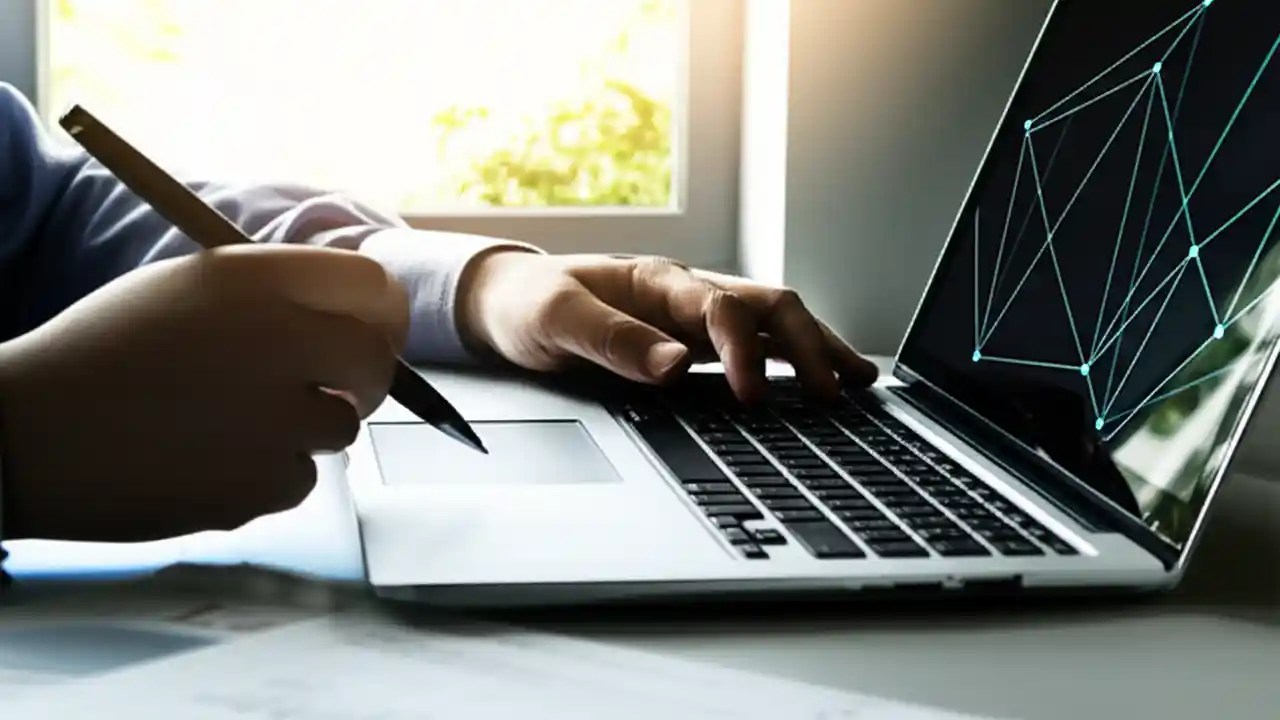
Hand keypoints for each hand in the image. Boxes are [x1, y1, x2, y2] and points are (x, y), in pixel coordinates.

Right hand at [0, 244, 408, 541]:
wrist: (30, 433)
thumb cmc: (104, 354)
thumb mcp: (189, 289)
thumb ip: (277, 295)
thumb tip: (358, 317)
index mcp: (258, 280)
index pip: (372, 285)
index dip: (376, 314)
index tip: (366, 333)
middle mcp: (280, 341)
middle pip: (374, 360)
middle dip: (359, 378)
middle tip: (328, 389)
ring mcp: (277, 418)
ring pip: (340, 429)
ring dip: (304, 431)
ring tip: (229, 424)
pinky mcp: (262, 485)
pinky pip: (301, 481)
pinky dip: (268, 477)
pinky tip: (209, 462)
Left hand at [458, 252, 876, 401]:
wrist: (505, 299)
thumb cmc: (527, 304)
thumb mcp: (553, 321)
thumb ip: (610, 341)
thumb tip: (673, 367)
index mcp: (657, 281)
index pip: (720, 308)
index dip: (742, 350)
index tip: (752, 395)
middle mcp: (686, 293)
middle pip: (770, 304)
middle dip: (808, 343)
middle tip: (834, 391)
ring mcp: (694, 317)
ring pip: (775, 321)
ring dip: (817, 347)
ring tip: (858, 381)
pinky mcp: (693, 341)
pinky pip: (757, 344)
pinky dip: (794, 361)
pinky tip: (819, 383)